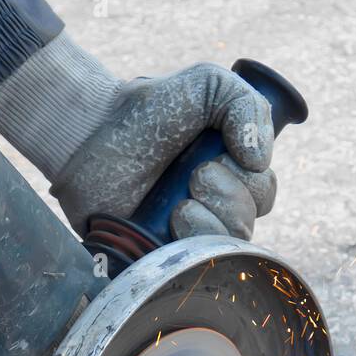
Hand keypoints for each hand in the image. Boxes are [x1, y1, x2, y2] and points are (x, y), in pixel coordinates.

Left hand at [0, 35, 277, 239]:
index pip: (263, 194)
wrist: (91, 132)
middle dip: (229, 197)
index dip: (252, 180)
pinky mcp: (160, 258)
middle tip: (194, 175)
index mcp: (230, 174)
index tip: (220, 155)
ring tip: (180, 203)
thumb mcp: (209, 85)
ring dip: (211, 222)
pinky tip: (173, 222)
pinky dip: (191, 246)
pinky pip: (191, 270)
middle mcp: (212, 208)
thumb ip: (248, 106)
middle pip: (249, 224)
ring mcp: (186, 236)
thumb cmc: (149, 109)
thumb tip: (260, 160)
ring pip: (226, 250)